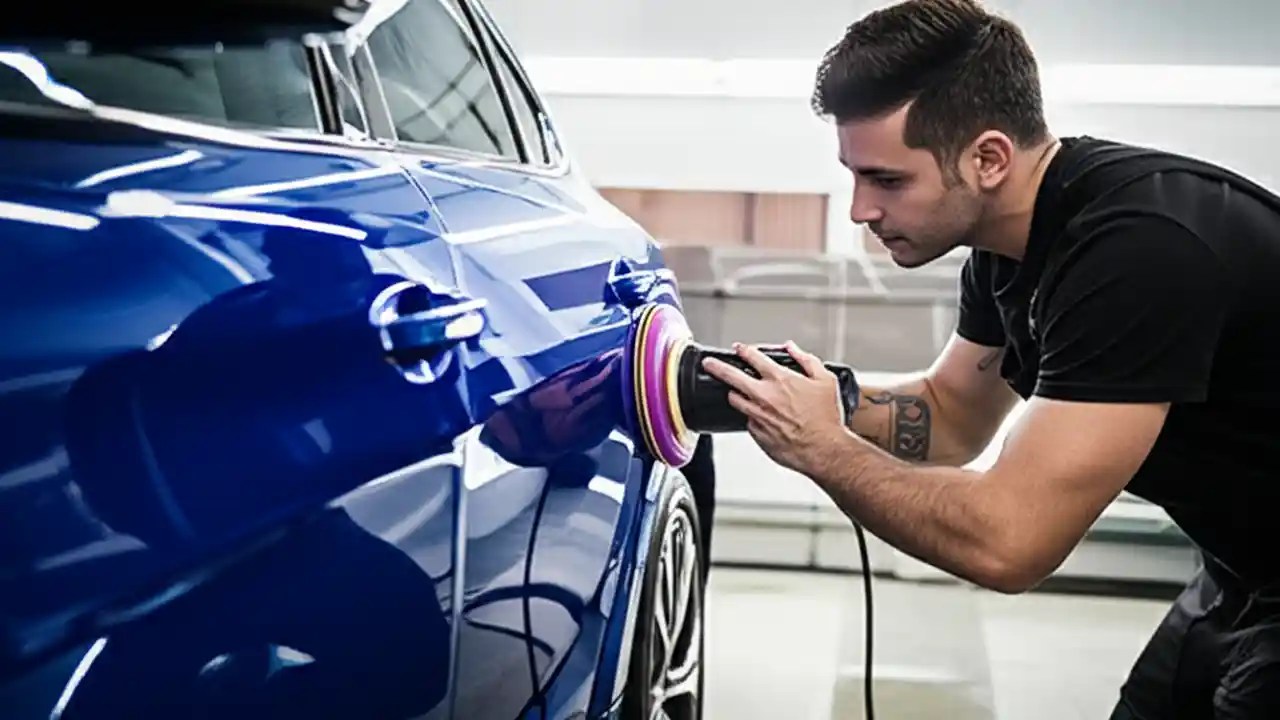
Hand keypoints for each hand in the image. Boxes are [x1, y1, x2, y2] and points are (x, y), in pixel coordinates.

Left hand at [700, 341, 847, 475]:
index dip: (743, 350)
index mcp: (780, 379)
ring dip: (735, 394)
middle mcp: (764, 395)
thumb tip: (792, 348)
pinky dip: (752, 416)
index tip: (739, 348)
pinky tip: (763, 417)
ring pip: (735, 399)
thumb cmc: (826, 418)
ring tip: (738, 392)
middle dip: (717, 367)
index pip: (753, 357)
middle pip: (730, 376)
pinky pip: (748, 420)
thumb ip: (806, 360)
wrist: (823, 449)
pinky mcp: (756, 432)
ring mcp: (757, 414)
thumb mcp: (825, 380)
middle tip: (709, 364)